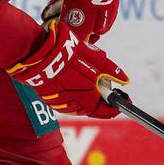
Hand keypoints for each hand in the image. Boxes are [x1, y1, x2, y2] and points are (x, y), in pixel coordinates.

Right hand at [9, 20, 128, 118]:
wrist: (38, 53)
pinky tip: (74, 83)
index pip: (105, 111)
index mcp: (88, 99)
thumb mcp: (96, 58)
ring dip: (86, 97)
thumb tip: (125, 80)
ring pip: (78, 106)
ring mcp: (59, 103)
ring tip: (88, 82)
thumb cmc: (69, 55)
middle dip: (100, 100)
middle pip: (91, 108)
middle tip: (105, 88)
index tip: (122, 102)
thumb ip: (112, 71)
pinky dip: (73, 95)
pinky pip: (65, 101)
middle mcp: (73, 106)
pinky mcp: (48, 98)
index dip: (115, 106)